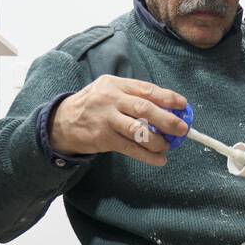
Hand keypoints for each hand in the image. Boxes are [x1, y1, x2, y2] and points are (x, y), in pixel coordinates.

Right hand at [49, 75, 187, 167]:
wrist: (62, 122)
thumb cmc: (94, 106)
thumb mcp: (109, 91)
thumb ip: (133, 96)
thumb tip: (167, 109)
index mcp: (116, 84)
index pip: (146, 89)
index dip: (167, 97)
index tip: (183, 105)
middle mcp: (111, 99)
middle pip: (144, 108)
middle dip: (167, 119)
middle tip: (183, 129)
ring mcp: (106, 119)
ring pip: (137, 130)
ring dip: (157, 140)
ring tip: (168, 146)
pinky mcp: (103, 138)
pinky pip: (130, 148)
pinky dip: (147, 156)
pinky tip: (159, 160)